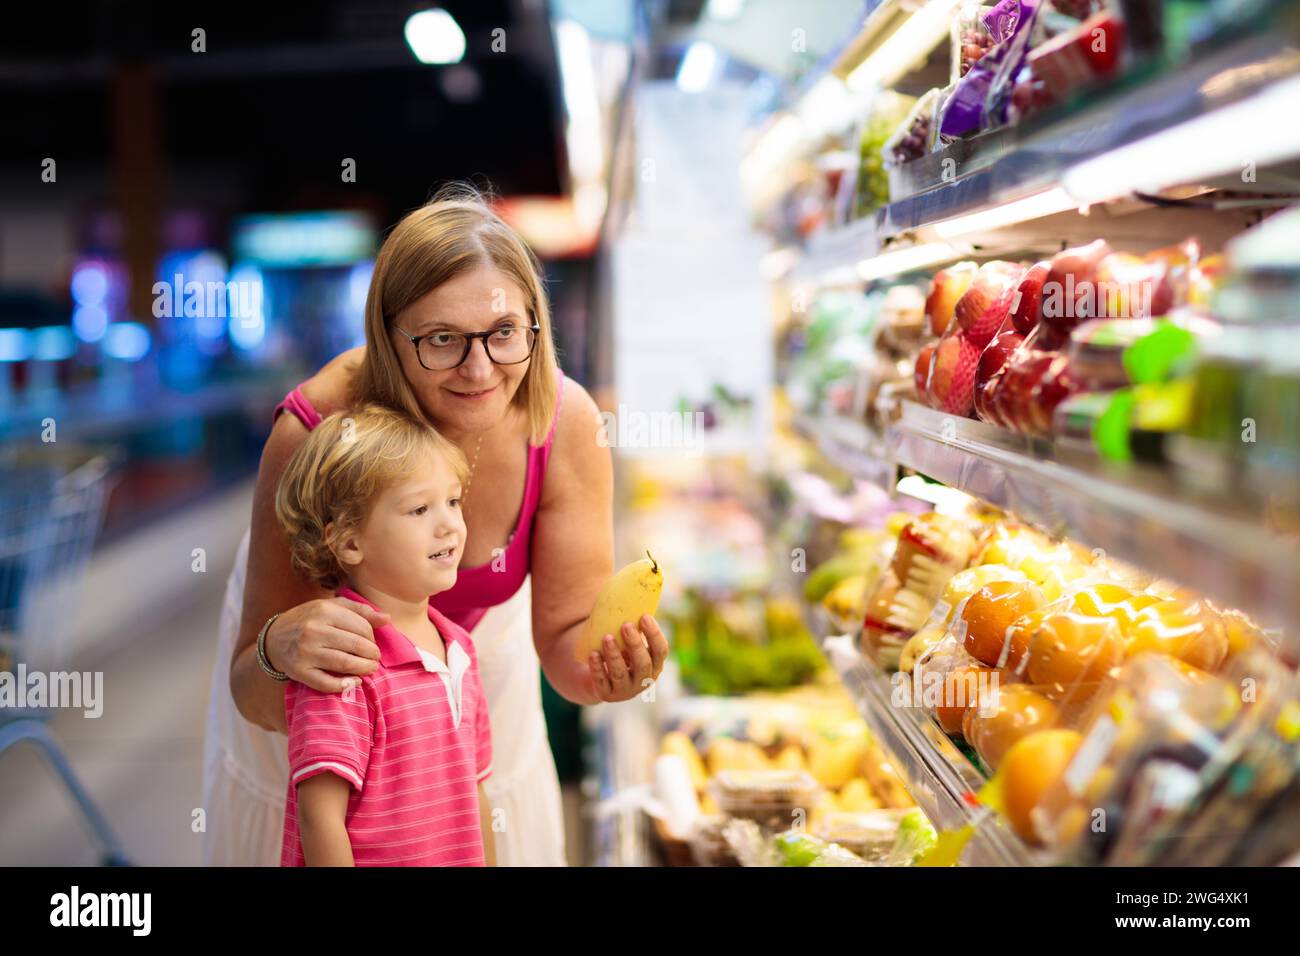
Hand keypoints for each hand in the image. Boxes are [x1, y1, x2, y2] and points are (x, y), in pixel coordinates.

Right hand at [266, 597, 386, 692]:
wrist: (273, 638)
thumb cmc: (308, 620)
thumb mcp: (330, 607)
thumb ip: (360, 610)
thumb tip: (387, 619)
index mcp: (324, 610)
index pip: (361, 626)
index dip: (373, 638)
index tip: (373, 643)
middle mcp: (313, 630)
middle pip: (356, 646)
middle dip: (372, 654)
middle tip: (375, 658)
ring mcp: (305, 652)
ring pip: (345, 664)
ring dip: (364, 669)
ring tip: (370, 669)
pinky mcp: (298, 672)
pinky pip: (326, 683)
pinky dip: (345, 685)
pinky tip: (354, 682)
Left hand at [587, 614, 669, 701]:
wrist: (601, 677)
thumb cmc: (620, 651)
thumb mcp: (629, 641)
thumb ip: (634, 624)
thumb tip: (632, 589)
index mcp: (654, 664)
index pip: (661, 650)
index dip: (654, 634)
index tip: (644, 616)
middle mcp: (643, 679)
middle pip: (643, 664)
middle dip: (635, 644)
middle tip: (626, 625)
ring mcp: (626, 690)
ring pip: (621, 673)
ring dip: (614, 655)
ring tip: (606, 637)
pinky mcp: (607, 694)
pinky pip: (602, 681)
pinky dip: (597, 667)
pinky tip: (593, 654)